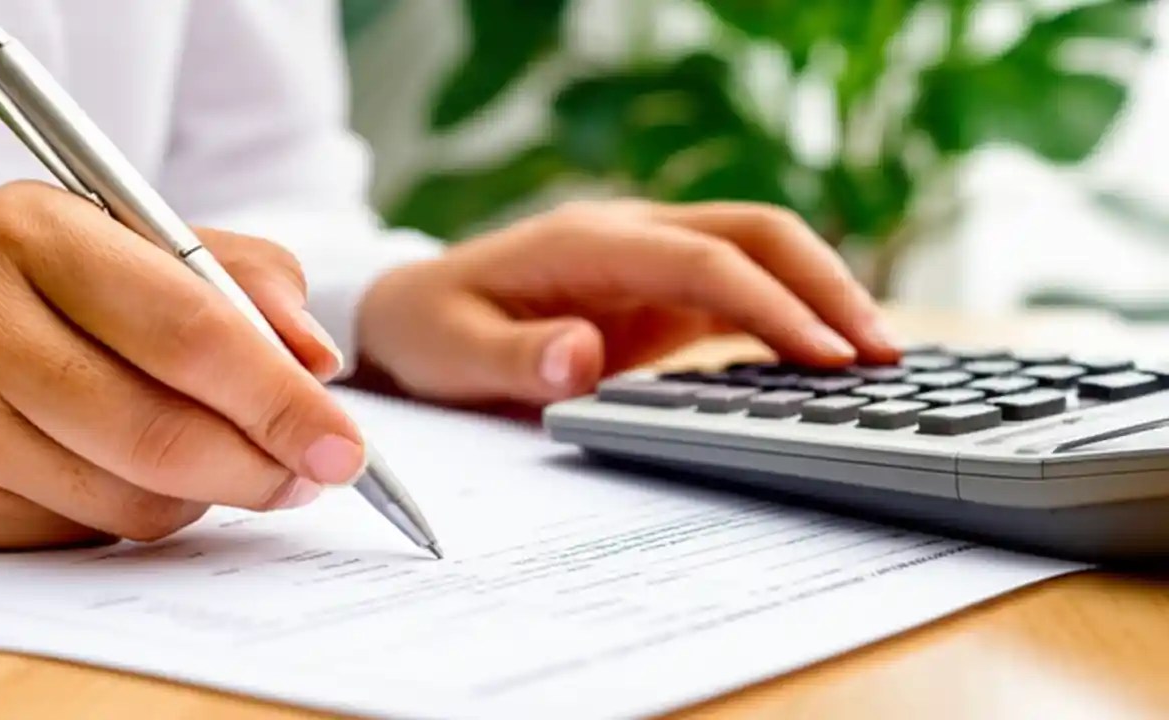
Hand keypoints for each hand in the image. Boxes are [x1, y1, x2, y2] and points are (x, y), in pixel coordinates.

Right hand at [0, 181, 363, 549]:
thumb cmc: (46, 286)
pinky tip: (133, 473)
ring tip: (218, 457)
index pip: (191, 330)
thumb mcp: (140, 247)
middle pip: (163, 428)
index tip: (345, 447)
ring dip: (206, 493)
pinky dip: (144, 514)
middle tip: (313, 477)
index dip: (280, 399)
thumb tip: (317, 362)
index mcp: (41, 231)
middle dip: (262, 465)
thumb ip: (244, 281)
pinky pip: (90, 530)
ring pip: (134, 495)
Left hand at [358, 199, 900, 405]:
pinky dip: (790, 316)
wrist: (417, 309)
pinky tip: (824, 358)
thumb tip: (581, 358)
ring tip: (878, 357)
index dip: (771, 304)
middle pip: (755, 233)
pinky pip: (742, 290)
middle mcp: (633, 236)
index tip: (825, 356)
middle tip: (882, 353)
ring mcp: (651, 258)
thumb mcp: (453, 354)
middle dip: (825, 284)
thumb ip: (515, 358)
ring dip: (821, 294)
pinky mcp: (660, 290)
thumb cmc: (434, 329)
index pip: (704, 260)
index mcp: (589, 243)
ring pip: (761, 252)